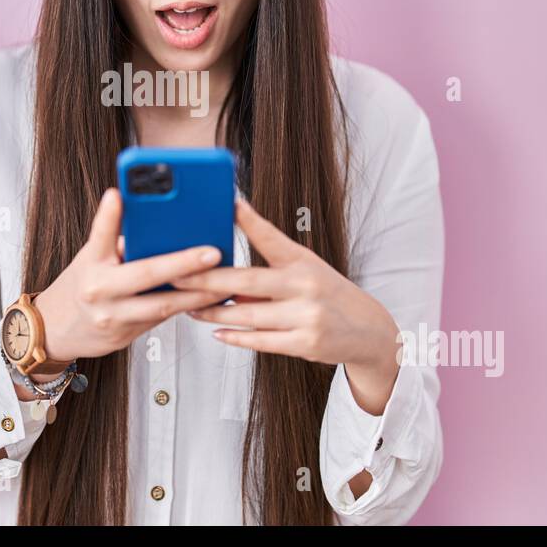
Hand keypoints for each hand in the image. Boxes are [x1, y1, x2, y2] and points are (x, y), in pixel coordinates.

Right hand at [34, 188, 229, 362]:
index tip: (117, 195)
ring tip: (223, 281)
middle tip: (212, 253)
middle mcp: (99, 289)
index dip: (108, 215)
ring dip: (196, 293)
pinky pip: (161, 320)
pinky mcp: (125, 336)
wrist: (54, 330)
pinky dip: (186, 307)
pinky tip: (208, 299)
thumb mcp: (90, 259)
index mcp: (90, 263)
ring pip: (161, 305)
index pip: (99, 234)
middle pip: (145, 274)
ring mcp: (112, 316)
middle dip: (182, 264)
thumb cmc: (81, 285)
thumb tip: (156, 221)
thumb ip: (117, 243)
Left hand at [172, 197, 401, 410]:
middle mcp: (305, 285)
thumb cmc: (327, 293)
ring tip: (189, 307)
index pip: (270, 236)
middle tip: (177, 274)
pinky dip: (236, 338)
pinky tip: (217, 333)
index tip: (227, 202)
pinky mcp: (306, 344)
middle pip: (246, 281)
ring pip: (247, 315)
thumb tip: (228, 274)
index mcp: (302, 260)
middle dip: (206, 279)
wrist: (368, 330)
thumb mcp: (306, 270)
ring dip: (214, 313)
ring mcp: (306, 316)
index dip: (247, 219)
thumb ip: (270, 268)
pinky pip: (261, 341)